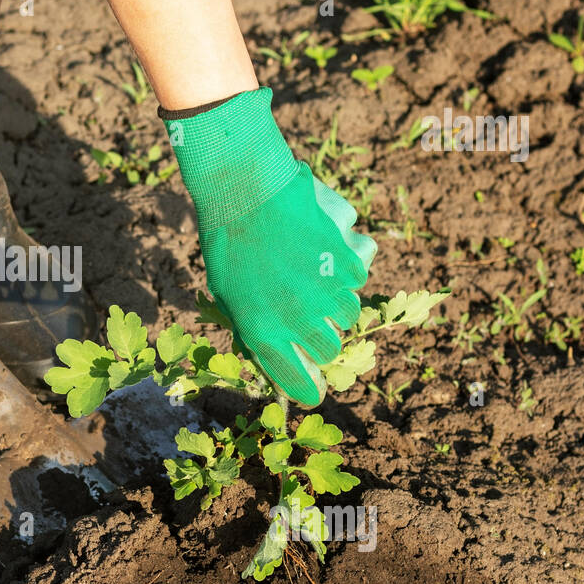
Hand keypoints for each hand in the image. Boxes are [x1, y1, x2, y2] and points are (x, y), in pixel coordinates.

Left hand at [198, 162, 375, 404]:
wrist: (244, 191)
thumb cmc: (226, 244)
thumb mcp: (226, 295)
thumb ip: (253, 327)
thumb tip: (273, 352)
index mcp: (262, 330)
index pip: (296, 380)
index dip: (308, 390)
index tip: (313, 392)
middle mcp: (297, 316)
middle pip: (328, 350)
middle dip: (322, 343)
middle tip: (312, 326)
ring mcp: (324, 289)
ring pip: (348, 317)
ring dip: (337, 309)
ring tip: (318, 289)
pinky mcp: (344, 261)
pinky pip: (356, 282)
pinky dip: (345, 277)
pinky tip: (325, 262)